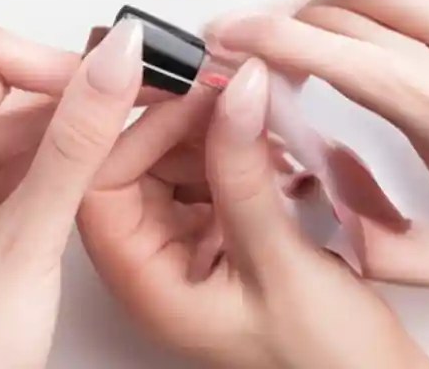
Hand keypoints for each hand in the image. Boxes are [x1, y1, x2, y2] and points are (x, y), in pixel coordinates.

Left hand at [0, 21, 147, 368]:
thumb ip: (75, 145)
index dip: (55, 63)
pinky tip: (106, 173)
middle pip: (11, 90)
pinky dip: (72, 162)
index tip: (112, 81)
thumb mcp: (28, 238)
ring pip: (27, 127)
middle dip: (78, 93)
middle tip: (140, 102)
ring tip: (134, 137)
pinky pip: (32, 164)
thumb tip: (112, 64)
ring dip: (81, 128)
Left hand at [77, 58, 428, 368]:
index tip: (190, 92)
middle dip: (181, 125)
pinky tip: (274, 146)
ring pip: (178, 168)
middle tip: (229, 88)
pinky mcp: (228, 242)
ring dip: (215, 134)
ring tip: (258, 113)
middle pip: (138, 169)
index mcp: (146, 287)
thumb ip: (244, 172)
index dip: (139, 131)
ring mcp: (192, 255)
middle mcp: (158, 269)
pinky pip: (215, 180)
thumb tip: (231, 92)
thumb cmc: (324, 360)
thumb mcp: (277, 260)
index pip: (104, 186)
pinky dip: (240, 154)